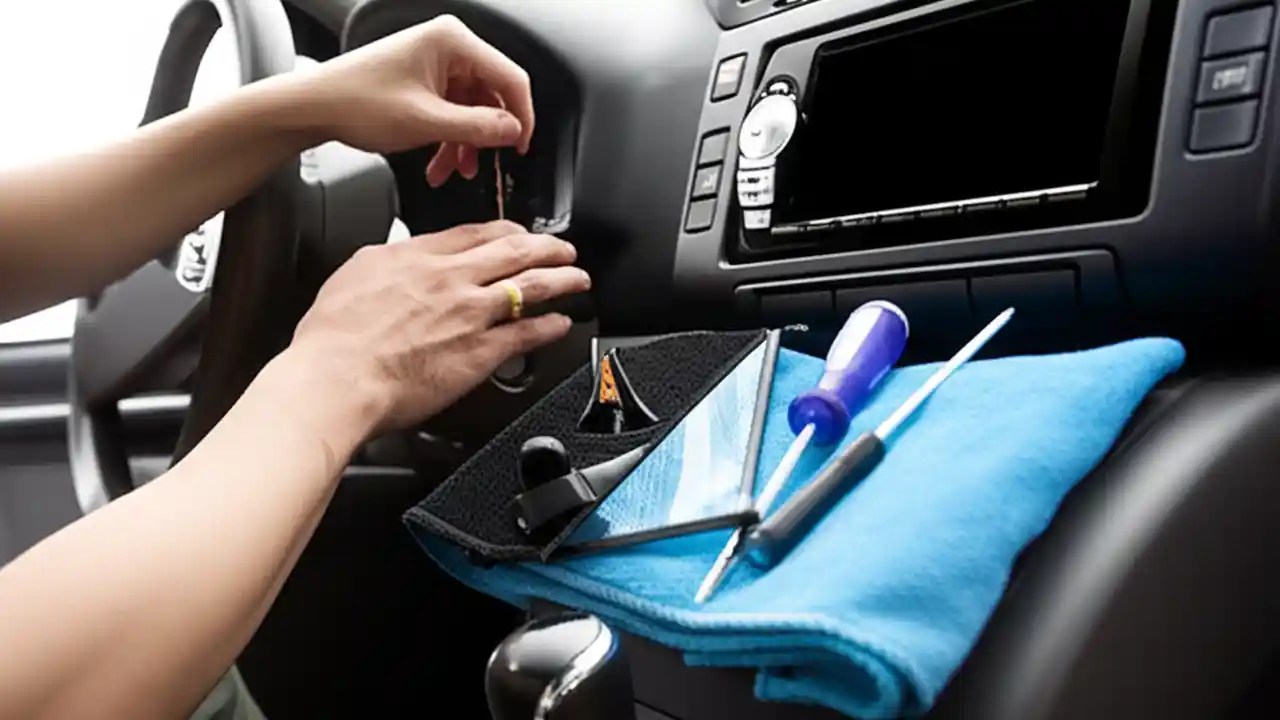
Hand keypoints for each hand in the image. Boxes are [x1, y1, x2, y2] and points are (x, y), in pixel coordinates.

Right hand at [288, 220, 587, 432]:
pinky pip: (528, 333)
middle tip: (564, 249)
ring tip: (578, 279)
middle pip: (515, 251)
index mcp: (419, 256)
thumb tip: (403, 257)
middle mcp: (453, 279)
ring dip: (562, 280)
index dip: (506, 231)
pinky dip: (550, 326)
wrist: (337, 377)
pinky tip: (561, 324)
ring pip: (532, 286)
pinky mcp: (482, 352)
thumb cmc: (335, 336)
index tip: (517, 234)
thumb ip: (391, 261)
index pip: (476, 233)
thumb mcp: (357, 273)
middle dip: (548, 247)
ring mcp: (472, 314)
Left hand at [296, 15, 533, 186]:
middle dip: (487, 135)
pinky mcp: (426, 81)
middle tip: (485, 164)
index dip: (522, 116)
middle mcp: (448, 46)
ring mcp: (437, 63)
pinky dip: (450, 140)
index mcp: (452, 41)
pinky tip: (440, 165)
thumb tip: (513, 131)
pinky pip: (454, 112)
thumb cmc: (355, 102)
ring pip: (473, 109)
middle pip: (492, 95)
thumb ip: (477, 127)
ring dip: (466, 144)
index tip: (520, 147)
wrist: (313, 107)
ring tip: (454, 171)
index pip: (510, 78)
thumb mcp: (425, 121)